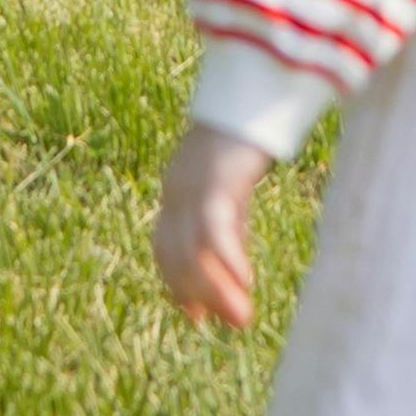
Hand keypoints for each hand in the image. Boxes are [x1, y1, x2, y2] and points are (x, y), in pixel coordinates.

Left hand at [153, 122, 267, 330]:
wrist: (248, 90)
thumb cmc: (243, 136)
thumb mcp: (230, 187)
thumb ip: (228, 222)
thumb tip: (236, 268)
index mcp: (176, 192)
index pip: (167, 249)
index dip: (178, 284)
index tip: (194, 316)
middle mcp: (178, 191)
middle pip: (176, 254)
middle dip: (198, 293)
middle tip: (225, 325)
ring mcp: (193, 185)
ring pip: (193, 249)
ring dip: (216, 288)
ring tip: (242, 317)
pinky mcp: (216, 179)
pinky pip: (215, 228)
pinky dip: (228, 259)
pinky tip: (246, 281)